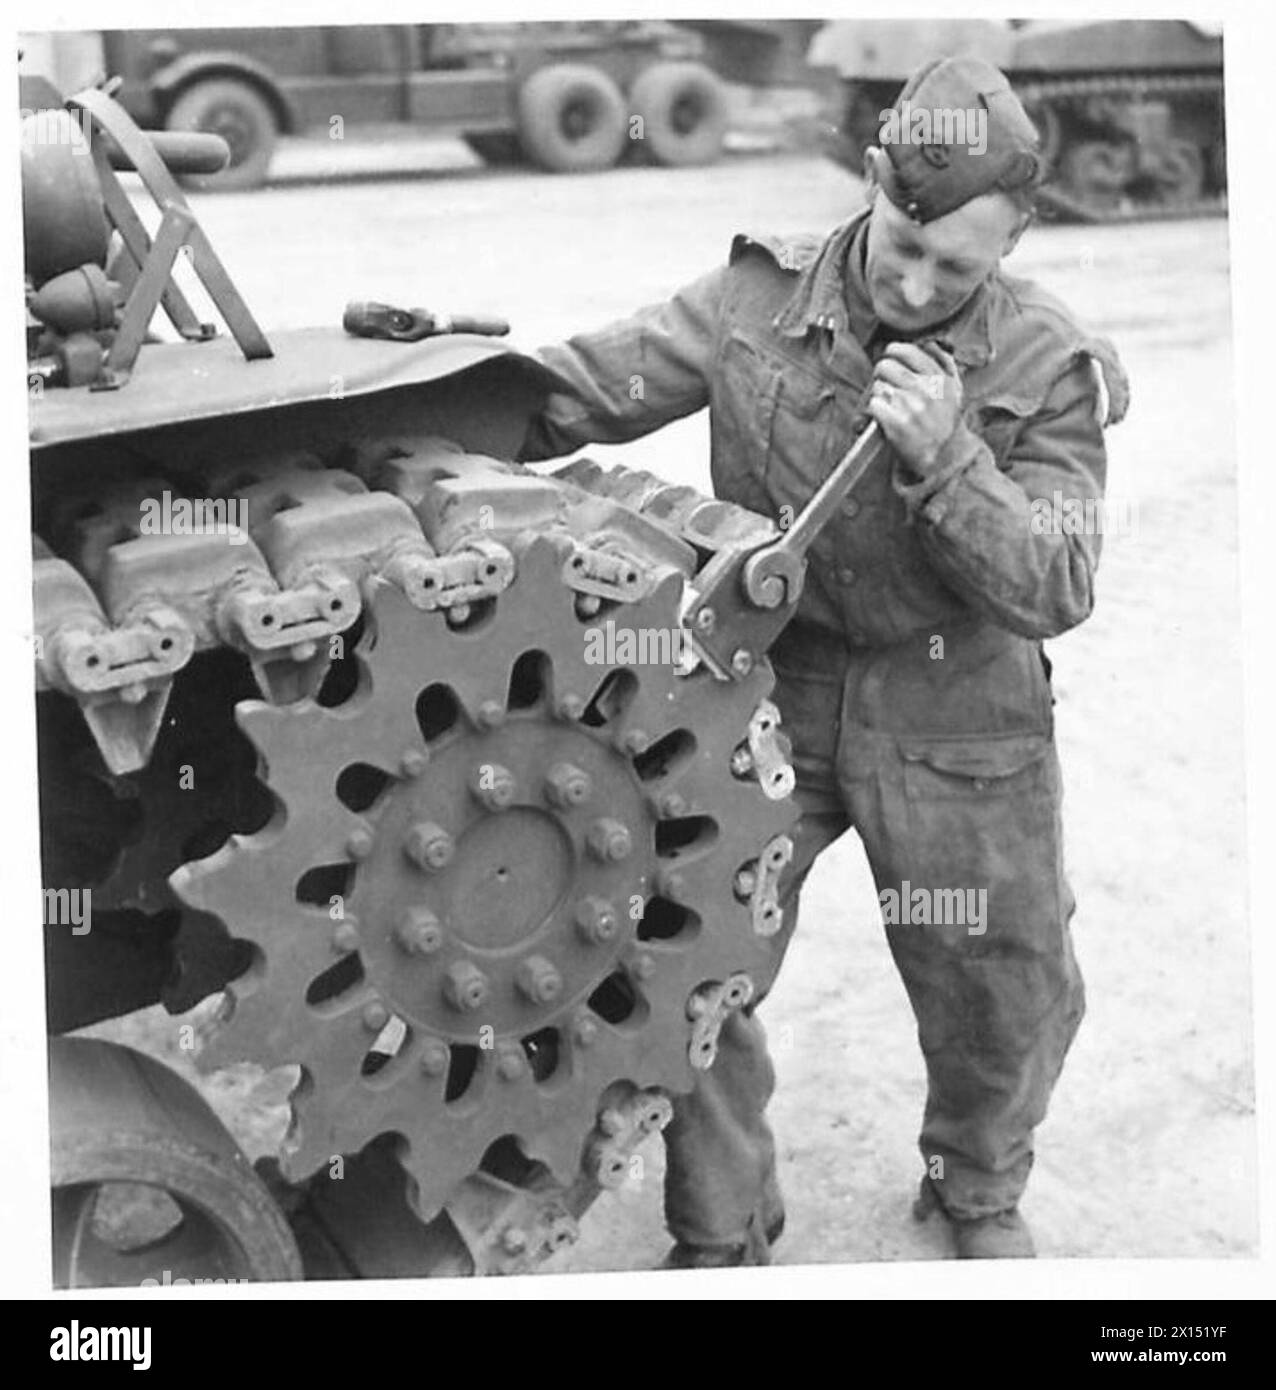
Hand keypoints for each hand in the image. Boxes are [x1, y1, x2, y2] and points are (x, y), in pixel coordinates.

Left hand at [867, 341, 962, 473]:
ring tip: (889, 407)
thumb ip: (946, 364)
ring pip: (877, 385)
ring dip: (878, 396)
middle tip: (886, 387)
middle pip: (885, 366)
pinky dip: (874, 412)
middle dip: (882, 376)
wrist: (945, 459)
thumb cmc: (947, 424)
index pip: (907, 350)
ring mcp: (910, 406)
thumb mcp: (956, 390)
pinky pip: (873, 404)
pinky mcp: (896, 423)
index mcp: (940, 377)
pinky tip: (884, 418)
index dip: (893, 353)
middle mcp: (926, 389)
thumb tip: (929, 344)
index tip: (891, 360)